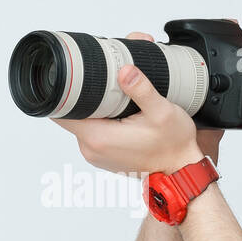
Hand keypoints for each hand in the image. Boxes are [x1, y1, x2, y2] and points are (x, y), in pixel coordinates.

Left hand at [51, 30, 204, 174]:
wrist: (180, 171)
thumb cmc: (173, 145)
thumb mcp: (162, 112)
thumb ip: (142, 89)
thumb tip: (125, 69)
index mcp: (98, 137)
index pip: (61, 111)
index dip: (65, 91)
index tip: (77, 77)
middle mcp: (91, 149)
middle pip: (72, 113)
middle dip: (84, 94)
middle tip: (105, 81)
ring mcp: (95, 154)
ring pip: (83, 122)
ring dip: (94, 107)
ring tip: (116, 97)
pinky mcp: (102, 155)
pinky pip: (92, 132)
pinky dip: (101, 120)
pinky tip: (119, 113)